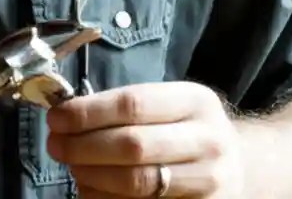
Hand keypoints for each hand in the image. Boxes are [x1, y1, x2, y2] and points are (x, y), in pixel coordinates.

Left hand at [45, 82, 243, 197]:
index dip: (87, 113)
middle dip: (82, 146)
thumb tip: (65, 115)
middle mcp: (209, 141)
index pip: (132, 104)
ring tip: (72, 168)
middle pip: (132, 146)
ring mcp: (209, 181)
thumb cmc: (186, 131)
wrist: (236, 167)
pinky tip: (91, 189)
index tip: (56, 118)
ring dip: (91, 176)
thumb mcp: (171, 106)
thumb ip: (126, 107)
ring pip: (136, 183)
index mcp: (196, 101)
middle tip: (55, 145)